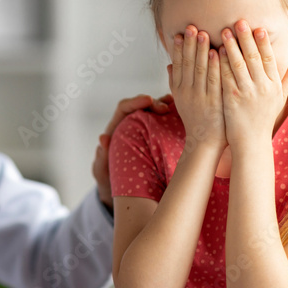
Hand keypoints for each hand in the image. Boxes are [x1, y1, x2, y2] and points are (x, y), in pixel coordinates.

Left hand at [94, 94, 171, 208]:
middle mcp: (131, 125)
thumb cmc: (108, 176)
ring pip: (156, 113)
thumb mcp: (102, 169)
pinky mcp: (156, 138)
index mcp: (116, 128)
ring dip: (167, 108)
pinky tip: (185, 119)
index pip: (124, 108)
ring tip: (179, 107)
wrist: (119, 187)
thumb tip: (103, 138)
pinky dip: (174, 120)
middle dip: (155, 103)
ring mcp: (145, 131)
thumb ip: (102, 156)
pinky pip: (165, 125)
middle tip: (166, 108)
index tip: (147, 100)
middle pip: (143, 107)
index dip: (135, 101)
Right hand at [168, 25, 226, 152]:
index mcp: (179, 90)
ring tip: (203, 33)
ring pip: (199, 69)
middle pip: (187, 64)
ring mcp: (200, 96)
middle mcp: (187, 92)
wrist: (204, 142)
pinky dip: (214, 66)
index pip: (177, 65)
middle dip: (189, 44)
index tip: (179, 33)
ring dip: (201, 50)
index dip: (178, 49)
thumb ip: (175, 82)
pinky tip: (215, 53)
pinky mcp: (213, 102)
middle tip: (191, 26)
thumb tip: (169, 64)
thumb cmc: (196, 120)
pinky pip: (213, 81)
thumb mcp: (182, 101)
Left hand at [218, 20, 287, 146]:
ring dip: (231, 46)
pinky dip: (221, 63)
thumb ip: (287, 79)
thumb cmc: (263, 118)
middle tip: (238, 21)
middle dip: (246, 38)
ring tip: (223, 31)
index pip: (269, 58)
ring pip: (238, 64)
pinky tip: (215, 52)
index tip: (258, 27)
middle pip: (253, 57)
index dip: (263, 42)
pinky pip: (226, 77)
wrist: (251, 141)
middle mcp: (262, 86)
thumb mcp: (279, 98)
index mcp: (274, 84)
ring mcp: (247, 92)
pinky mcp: (232, 98)